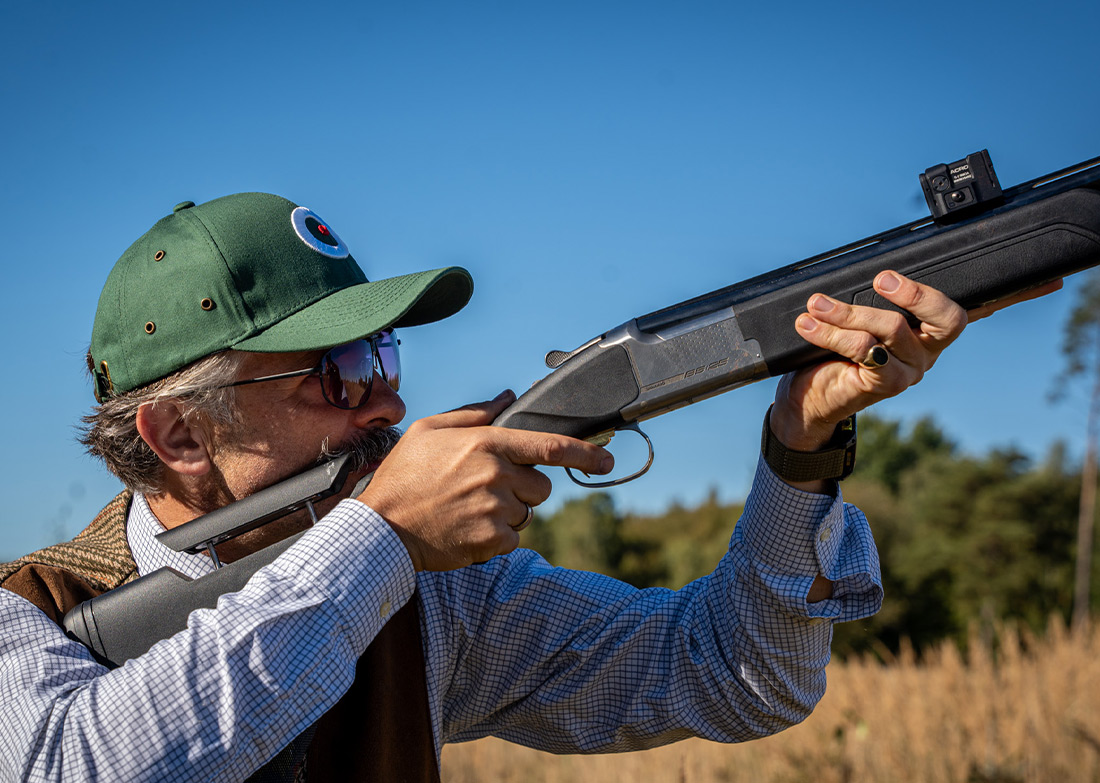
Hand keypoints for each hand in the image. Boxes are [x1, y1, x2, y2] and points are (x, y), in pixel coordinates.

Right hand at [357, 390, 613, 570]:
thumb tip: (507, 398)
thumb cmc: (403, 475)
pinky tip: (466, 527)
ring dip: (507, 514)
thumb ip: (474, 413)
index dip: (584, 453)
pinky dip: (495, 538)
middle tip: (485, 490)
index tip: (607, 460)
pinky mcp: (491, 541)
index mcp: (486, 443)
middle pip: (541, 486)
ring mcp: (495, 509)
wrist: (381, 527)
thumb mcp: (430, 430)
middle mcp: (496, 475)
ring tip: (468, 509)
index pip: (549, 446)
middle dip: (524, 489)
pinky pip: (513, 539)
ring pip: (526, 513)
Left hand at [770, 271, 1062, 456]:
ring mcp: (910, 370)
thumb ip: (875, 295)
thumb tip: (879, 266)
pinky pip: (863, 351)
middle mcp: (929, 350)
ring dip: (845, 312)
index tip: (1054, 277)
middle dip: (916, 292)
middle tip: (882, 278)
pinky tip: (809, 325)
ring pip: (891, 328)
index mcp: (932, 328)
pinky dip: (831, 333)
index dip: (1021, 294)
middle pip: (949, 316)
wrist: (806, 401)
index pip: (984, 307)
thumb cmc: (832, 352)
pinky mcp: (883, 386)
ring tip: (815, 305)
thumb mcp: (856, 317)